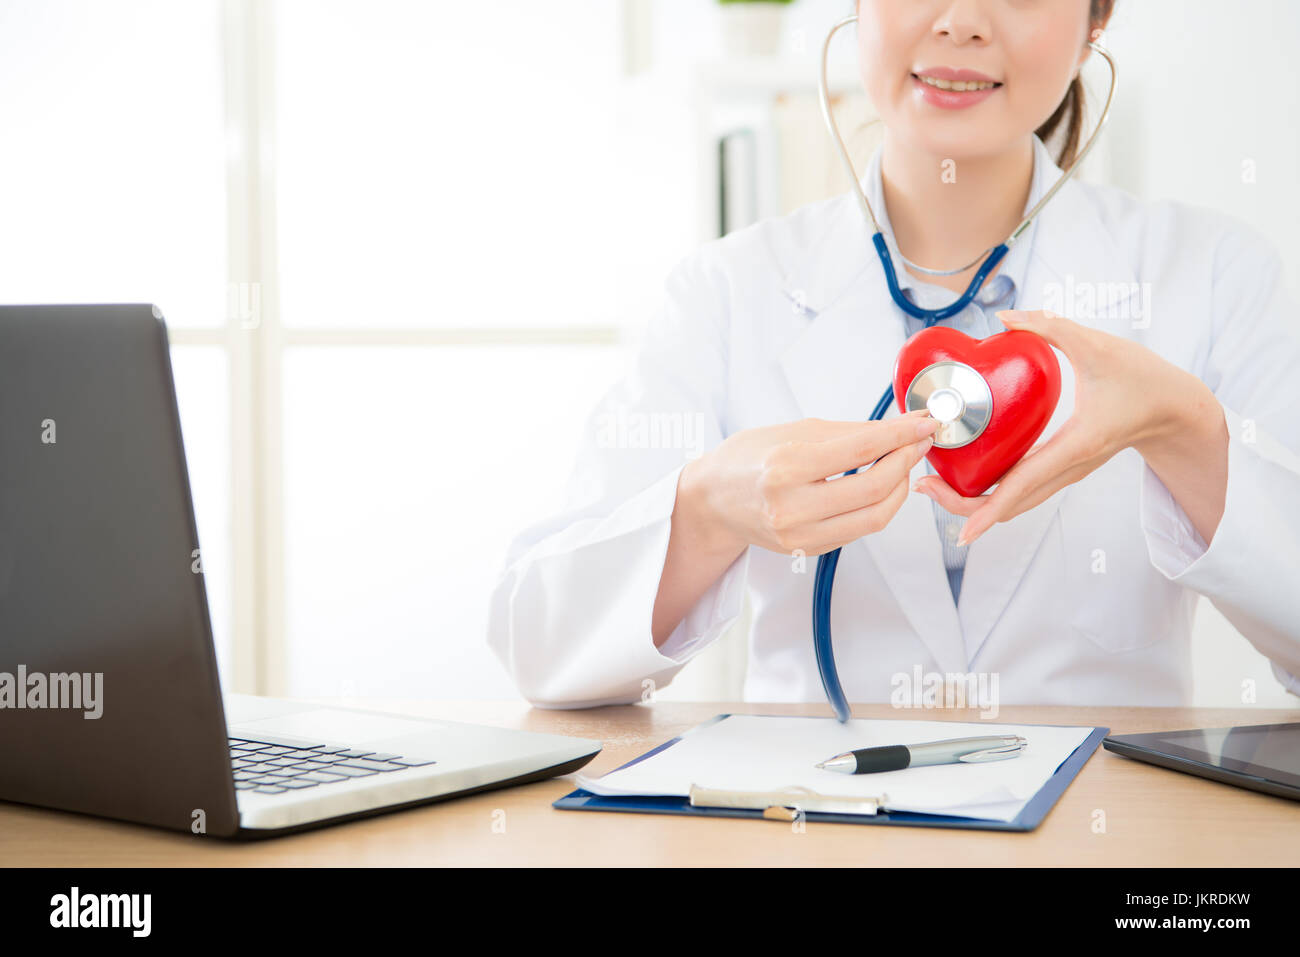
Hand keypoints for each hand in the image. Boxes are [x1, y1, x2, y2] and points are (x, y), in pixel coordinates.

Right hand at [679, 412, 938, 558]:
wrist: (713, 500)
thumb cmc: (748, 458)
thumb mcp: (794, 430)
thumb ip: (851, 431)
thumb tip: (902, 426)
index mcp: (785, 467)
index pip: (860, 450)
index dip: (900, 435)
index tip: (924, 423)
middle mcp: (791, 506)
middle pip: (874, 488)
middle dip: (906, 461)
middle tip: (919, 441)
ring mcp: (799, 535)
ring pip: (874, 517)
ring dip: (899, 488)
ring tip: (903, 463)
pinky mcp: (808, 550)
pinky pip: (858, 529)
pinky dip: (878, 506)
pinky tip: (881, 485)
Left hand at [912, 309, 1220, 545]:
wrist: (1178, 407)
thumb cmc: (1144, 378)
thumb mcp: (1100, 345)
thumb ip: (1052, 327)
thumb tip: (1005, 317)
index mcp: (1077, 444)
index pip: (1024, 484)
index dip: (988, 509)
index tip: (962, 531)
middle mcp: (1070, 468)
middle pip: (1011, 504)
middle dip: (964, 506)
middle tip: (923, 486)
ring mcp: (1067, 472)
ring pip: (1015, 501)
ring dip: (974, 500)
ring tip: (933, 484)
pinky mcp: (1064, 469)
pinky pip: (1022, 489)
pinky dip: (992, 490)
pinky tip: (964, 472)